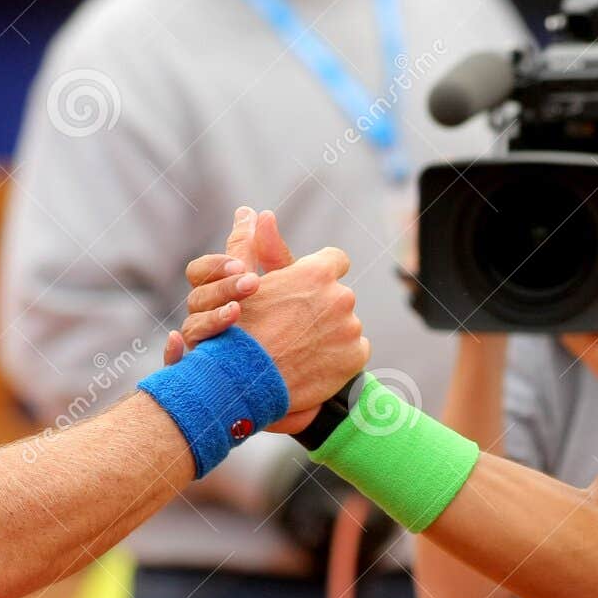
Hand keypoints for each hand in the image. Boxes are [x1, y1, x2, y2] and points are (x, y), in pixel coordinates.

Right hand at [168, 207, 367, 432]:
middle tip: (294, 326)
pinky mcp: (357, 355)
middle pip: (337, 295)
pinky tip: (313, 364)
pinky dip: (338, 356)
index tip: (305, 289)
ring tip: (300, 348)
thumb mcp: (246, 282)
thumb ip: (258, 245)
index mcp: (317, 272)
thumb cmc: (241, 329)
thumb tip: (256, 212)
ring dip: (329, 332)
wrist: (244, 384)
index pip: (334, 260)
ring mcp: (351, 327)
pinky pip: (353, 349)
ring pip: (344, 323)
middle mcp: (340, 296)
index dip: (317, 274)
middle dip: (321, 307)